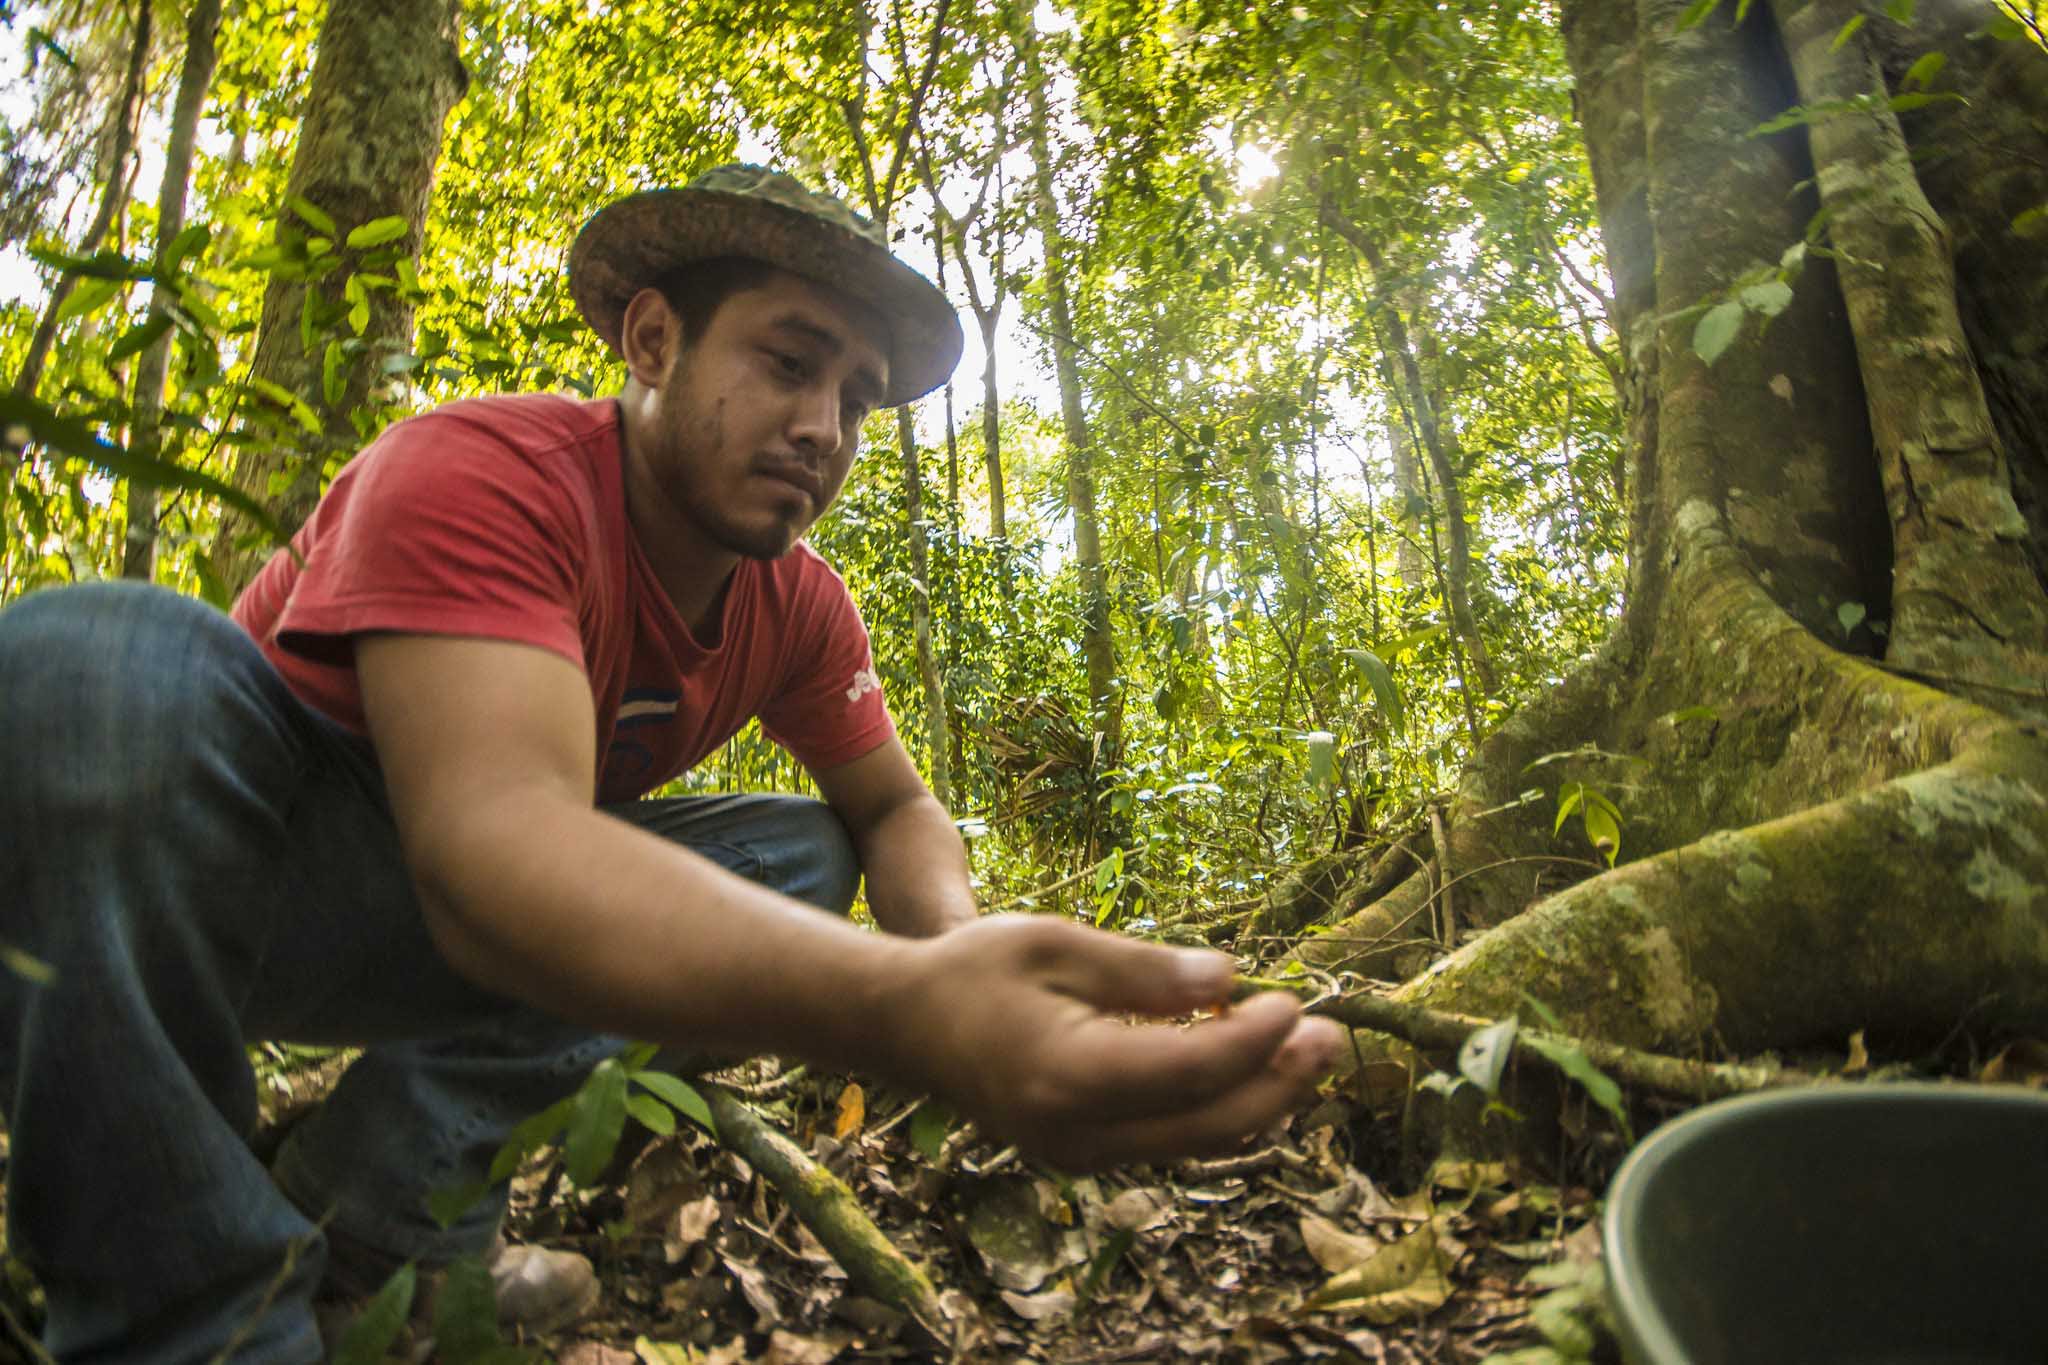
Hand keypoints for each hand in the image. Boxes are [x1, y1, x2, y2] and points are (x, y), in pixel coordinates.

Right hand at [879, 914, 1344, 1169]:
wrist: (907, 1026)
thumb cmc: (978, 970)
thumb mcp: (1059, 945)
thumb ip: (1146, 970)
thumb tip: (1230, 977)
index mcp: (1069, 1075)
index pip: (1192, 1070)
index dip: (1256, 1040)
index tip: (1293, 999)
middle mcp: (1079, 1133)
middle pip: (1210, 1124)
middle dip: (1280, 1082)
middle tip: (1330, 1034)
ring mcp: (1081, 1154)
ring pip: (1198, 1142)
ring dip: (1260, 1099)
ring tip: (1307, 1050)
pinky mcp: (1085, 1153)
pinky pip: (1171, 1139)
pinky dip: (1219, 1107)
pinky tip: (1249, 1065)